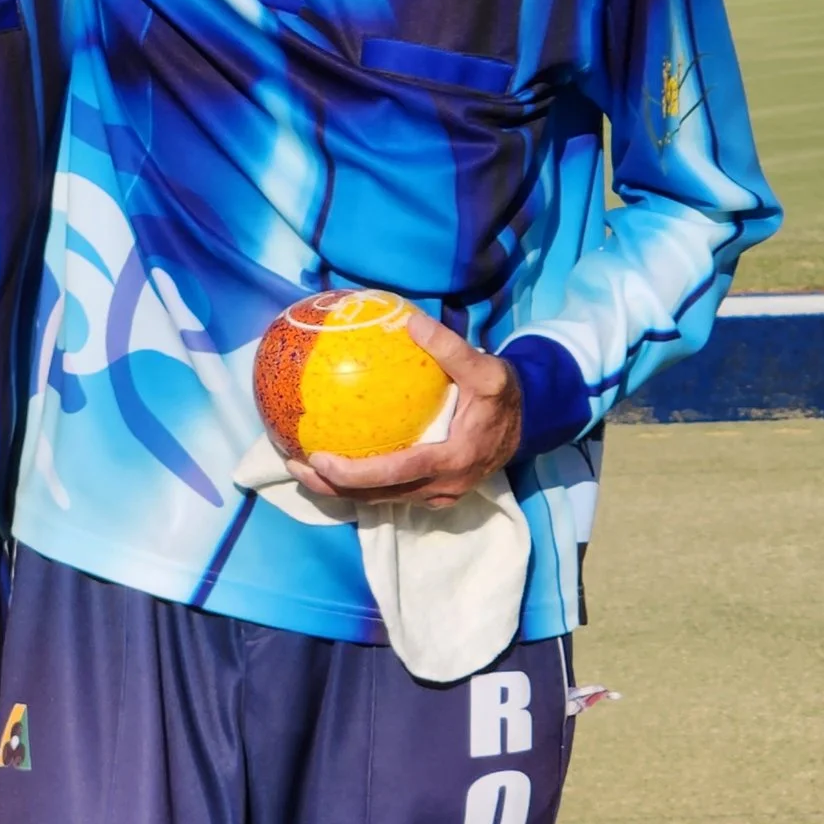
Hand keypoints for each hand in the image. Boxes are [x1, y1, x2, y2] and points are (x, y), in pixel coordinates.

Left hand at [288, 310, 522, 509]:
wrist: (529, 421)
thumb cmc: (502, 394)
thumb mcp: (486, 368)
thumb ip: (451, 348)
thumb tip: (411, 323)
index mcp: (453, 460)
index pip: (397, 473)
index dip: (356, 473)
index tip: (319, 458)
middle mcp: (444, 486)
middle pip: (379, 496)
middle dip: (333, 487)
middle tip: (294, 464)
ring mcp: (439, 495)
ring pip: (382, 500)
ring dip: (340, 489)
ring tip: (301, 467)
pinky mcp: (434, 493)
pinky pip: (391, 492)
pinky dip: (360, 484)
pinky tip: (333, 463)